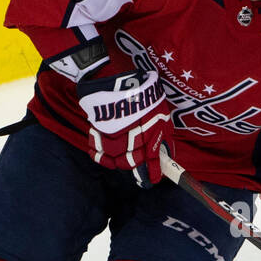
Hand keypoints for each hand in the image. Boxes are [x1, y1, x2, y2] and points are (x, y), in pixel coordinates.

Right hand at [77, 68, 171, 187]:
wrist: (120, 80)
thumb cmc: (145, 96)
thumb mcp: (162, 115)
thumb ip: (163, 136)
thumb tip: (165, 152)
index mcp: (149, 139)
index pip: (152, 167)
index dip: (153, 176)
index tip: (153, 180)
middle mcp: (130, 142)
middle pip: (131, 166)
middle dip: (136, 172)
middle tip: (140, 174)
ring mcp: (112, 138)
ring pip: (113, 162)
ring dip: (118, 163)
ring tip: (123, 162)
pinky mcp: (96, 132)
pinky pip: (95, 152)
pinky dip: (100, 156)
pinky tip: (106, 154)